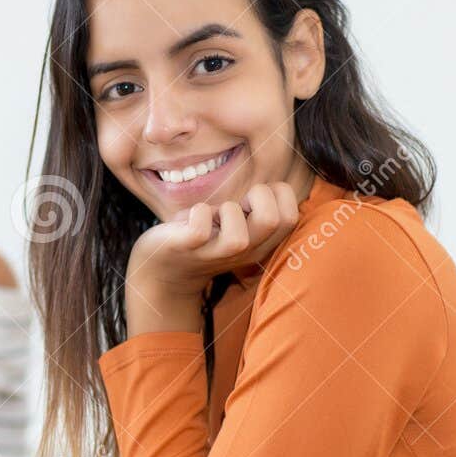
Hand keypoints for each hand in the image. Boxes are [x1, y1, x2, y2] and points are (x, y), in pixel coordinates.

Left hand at [126, 182, 301, 320]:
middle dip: (259, 195)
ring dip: (226, 210)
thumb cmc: (202, 235)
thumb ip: (255, 208)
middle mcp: (244, 252)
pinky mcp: (189, 248)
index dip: (277, 194)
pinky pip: (200, 227)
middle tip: (237, 202)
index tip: (253, 198)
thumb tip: (272, 185)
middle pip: (275, 220)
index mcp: (260, 243)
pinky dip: (198, 212)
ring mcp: (215, 253)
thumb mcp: (237, 223)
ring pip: (239, 236)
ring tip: (214, 214)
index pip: (292, 215)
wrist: (163, 271)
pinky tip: (190, 218)